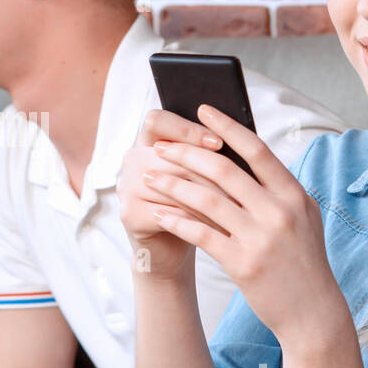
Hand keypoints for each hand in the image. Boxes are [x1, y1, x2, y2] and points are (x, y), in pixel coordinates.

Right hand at [118, 108, 231, 278]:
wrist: (171, 247)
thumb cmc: (191, 206)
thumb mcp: (199, 175)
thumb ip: (206, 155)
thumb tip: (236, 141)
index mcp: (147, 142)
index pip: (157, 120)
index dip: (186, 129)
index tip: (218, 143)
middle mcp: (132, 160)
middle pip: (170, 154)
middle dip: (209, 170)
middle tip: (240, 183)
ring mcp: (127, 187)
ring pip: (174, 185)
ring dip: (210, 197)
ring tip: (237, 206)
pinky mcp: (130, 214)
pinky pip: (172, 212)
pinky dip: (199, 221)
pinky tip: (221, 228)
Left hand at [140, 103, 343, 337]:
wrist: (312, 312)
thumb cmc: (301, 261)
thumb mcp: (302, 218)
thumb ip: (277, 189)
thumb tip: (242, 155)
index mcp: (294, 195)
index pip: (256, 150)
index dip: (227, 126)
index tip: (203, 110)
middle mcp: (279, 212)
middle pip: (224, 169)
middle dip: (186, 153)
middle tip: (160, 146)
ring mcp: (261, 238)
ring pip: (207, 199)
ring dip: (173, 184)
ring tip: (149, 175)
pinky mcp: (243, 263)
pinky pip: (201, 234)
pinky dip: (177, 220)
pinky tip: (159, 212)